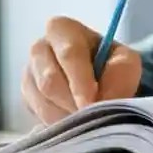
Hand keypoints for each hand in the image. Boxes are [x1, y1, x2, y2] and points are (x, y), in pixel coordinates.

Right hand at [20, 16, 141, 123]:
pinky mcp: (27, 97)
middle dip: (73, 102)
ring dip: (68, 115)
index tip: (92, 103)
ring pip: (43, 101)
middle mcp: (39, 48)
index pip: (69, 53)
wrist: (100, 78)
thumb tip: (103, 100)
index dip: (80, 81)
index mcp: (62, 29)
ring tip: (89, 120)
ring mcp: (30, 74)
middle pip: (50, 81)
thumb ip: (119, 74)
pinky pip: (39, 115)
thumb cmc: (111, 64)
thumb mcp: (125, 61)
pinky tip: (75, 120)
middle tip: (94, 117)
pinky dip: (60, 123)